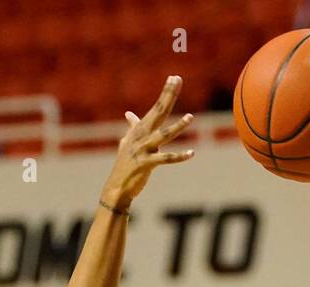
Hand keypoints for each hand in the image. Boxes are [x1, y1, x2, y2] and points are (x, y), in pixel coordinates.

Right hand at [100, 75, 195, 208]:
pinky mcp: (146, 164)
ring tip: (191, 118)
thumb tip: (129, 114)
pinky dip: (179, 157)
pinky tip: (191, 153)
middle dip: (168, 96)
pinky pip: (166, 159)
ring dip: (177, 127)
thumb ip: (132, 128)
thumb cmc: (125, 164)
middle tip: (177, 80)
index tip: (174, 78)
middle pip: (158, 113)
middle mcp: (141, 136)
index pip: (156, 107)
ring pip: (163, 135)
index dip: (165, 93)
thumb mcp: (126, 143)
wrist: (117, 186)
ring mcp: (143, 150)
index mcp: (140, 130)